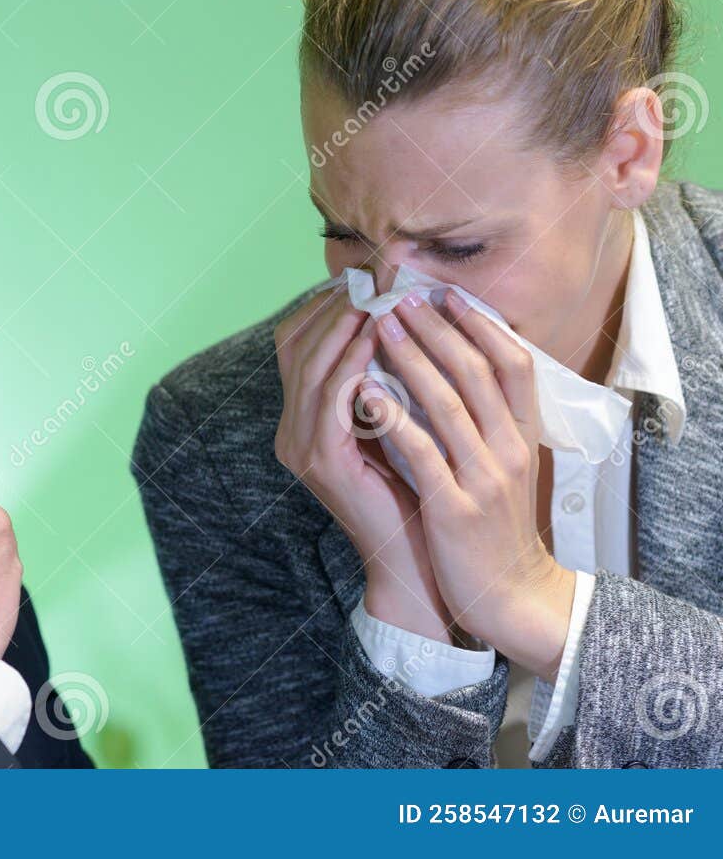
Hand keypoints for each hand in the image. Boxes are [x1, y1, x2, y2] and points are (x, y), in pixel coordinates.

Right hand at [273, 286, 455, 642]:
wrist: (424, 559)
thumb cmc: (420, 488)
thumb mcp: (398, 422)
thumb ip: (386, 378)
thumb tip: (400, 319)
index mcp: (305, 419)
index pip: (298, 343)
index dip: (326, 307)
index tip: (365, 279)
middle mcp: (292, 430)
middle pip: (295, 346)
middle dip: (332, 309)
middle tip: (370, 281)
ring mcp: (300, 446)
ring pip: (308, 367)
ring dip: (341, 328)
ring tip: (375, 300)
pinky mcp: (321, 462)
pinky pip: (329, 399)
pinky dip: (350, 364)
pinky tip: (376, 342)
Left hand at [367, 288, 575, 678]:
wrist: (508, 596)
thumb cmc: (494, 526)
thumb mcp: (502, 466)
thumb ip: (486, 422)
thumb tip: (456, 368)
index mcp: (523, 437)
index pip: (515, 365)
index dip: (481, 325)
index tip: (447, 293)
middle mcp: (509, 451)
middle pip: (479, 372)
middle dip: (438, 327)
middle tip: (402, 292)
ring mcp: (483, 480)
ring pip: (449, 404)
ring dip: (412, 358)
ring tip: (381, 322)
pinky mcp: (454, 509)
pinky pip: (421, 453)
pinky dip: (394, 417)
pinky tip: (366, 389)